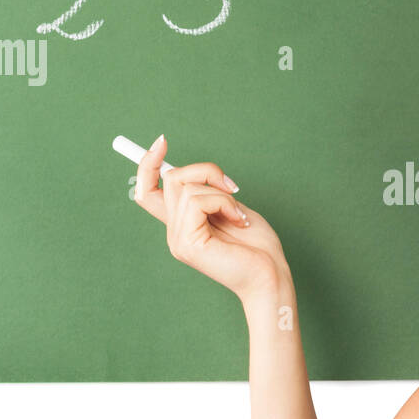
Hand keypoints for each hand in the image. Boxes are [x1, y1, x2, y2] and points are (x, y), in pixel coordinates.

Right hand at [133, 134, 285, 301]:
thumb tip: (194, 172)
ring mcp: (178, 239)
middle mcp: (174, 232)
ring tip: (239, 213)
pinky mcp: (186, 243)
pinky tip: (239, 220)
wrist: (270, 277)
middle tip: (233, 187)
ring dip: (221, 192)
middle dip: (206, 171)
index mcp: (182, 224)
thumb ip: (210, 193)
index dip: (147, 164)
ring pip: (186, 187)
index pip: (148, 191)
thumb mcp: (231, 208)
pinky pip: (197, 200)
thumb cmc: (258, 247)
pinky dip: (223, 202)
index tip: (161, 141)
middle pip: (171, 179)